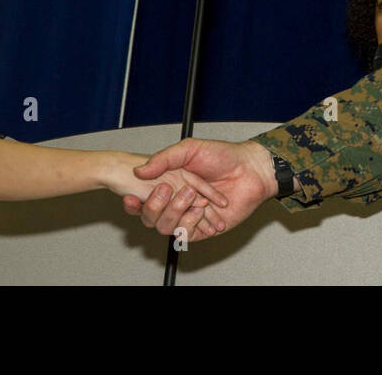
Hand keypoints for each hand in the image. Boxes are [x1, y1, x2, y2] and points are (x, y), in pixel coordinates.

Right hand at [122, 139, 275, 241]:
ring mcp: (188, 215)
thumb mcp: (189, 148)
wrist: (251, 169)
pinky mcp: (202, 228)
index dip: (131, 202)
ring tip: (193, 196)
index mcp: (168, 183)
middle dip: (155, 205)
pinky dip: (192, 223)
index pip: (141, 199)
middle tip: (168, 189)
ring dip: (175, 212)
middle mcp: (175, 201)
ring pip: (165, 227)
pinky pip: (187, 234)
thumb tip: (139, 170)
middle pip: (149, 217)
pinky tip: (203, 210)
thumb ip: (163, 158)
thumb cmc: (223, 155)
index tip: (130, 196)